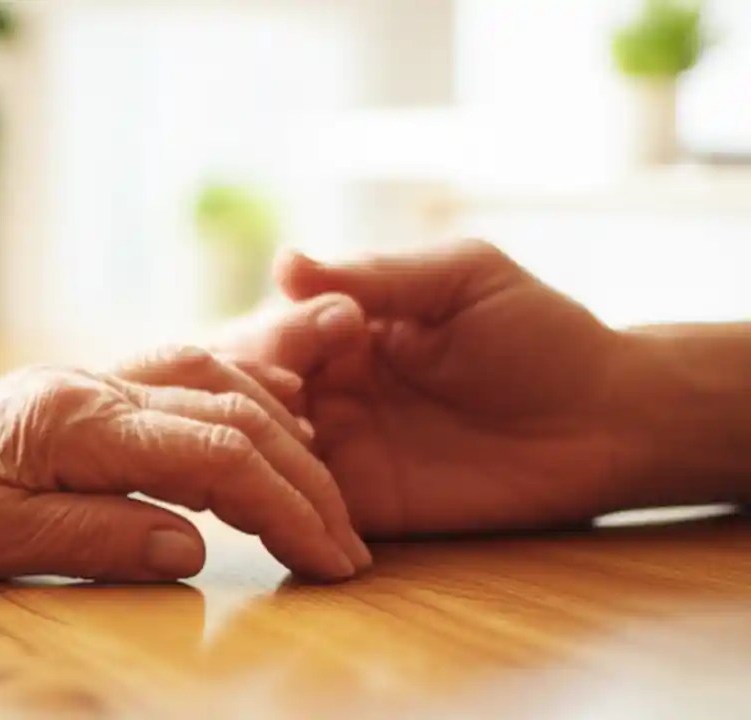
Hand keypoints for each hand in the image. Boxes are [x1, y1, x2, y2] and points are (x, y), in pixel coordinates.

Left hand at [0, 347, 370, 582]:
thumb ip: (99, 537)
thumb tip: (198, 546)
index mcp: (73, 418)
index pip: (214, 453)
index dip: (286, 505)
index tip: (334, 556)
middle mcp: (88, 384)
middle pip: (228, 412)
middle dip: (300, 475)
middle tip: (346, 540)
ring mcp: (82, 382)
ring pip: (211, 382)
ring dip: (277, 430)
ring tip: (319, 488)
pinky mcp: (74, 396)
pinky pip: (176, 385)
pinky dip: (231, 409)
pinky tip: (251, 433)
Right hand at [222, 241, 637, 535]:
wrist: (609, 421)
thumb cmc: (541, 334)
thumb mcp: (460, 278)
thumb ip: (375, 274)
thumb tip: (282, 262)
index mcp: (344, 331)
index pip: (273, 328)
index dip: (280, 331)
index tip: (333, 331)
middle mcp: (331, 389)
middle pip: (252, 388)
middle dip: (255, 385)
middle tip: (296, 385)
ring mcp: (343, 450)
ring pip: (262, 448)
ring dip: (257, 441)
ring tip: (300, 432)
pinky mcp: (364, 506)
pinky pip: (302, 508)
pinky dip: (283, 500)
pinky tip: (296, 487)